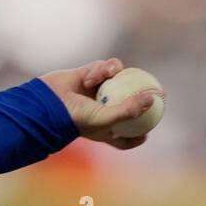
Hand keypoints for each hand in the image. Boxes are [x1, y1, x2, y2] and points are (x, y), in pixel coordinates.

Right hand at [38, 58, 154, 149]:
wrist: (47, 102)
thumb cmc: (77, 118)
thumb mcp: (107, 118)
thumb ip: (131, 110)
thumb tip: (154, 98)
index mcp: (103, 128)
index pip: (124, 136)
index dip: (138, 135)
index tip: (148, 133)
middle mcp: (100, 109)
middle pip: (126, 103)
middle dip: (141, 97)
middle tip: (157, 92)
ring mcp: (93, 92)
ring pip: (116, 80)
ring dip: (114, 75)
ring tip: (109, 75)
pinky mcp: (85, 74)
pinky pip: (102, 68)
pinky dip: (100, 70)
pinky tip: (94, 74)